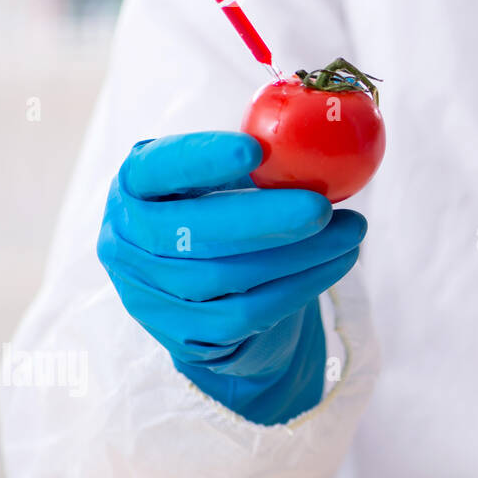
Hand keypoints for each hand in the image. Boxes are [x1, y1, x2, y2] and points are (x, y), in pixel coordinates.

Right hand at [97, 132, 366, 423]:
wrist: (217, 298)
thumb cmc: (227, 217)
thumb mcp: (228, 181)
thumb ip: (257, 162)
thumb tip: (320, 141)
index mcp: (136, 186)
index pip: (158, 168)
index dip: (202, 159)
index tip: (254, 150)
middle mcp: (127, 241)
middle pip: (192, 232)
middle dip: (264, 219)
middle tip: (322, 207)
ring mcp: (149, 295)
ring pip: (227, 277)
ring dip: (300, 254)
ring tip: (351, 232)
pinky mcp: (185, 335)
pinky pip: (250, 313)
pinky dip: (301, 286)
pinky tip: (338, 262)